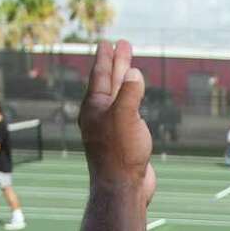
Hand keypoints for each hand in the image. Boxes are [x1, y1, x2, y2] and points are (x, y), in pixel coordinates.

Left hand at [78, 39, 154, 203]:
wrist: (122, 188)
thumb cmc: (121, 153)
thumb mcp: (124, 117)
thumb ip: (129, 93)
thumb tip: (134, 73)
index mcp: (94, 107)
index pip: (100, 75)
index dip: (105, 57)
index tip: (107, 41)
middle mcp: (100, 115)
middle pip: (109, 81)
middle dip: (117, 62)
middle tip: (123, 44)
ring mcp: (111, 127)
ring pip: (119, 96)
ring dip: (125, 79)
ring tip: (131, 66)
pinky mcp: (123, 138)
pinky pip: (127, 110)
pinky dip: (132, 98)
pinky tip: (135, 97)